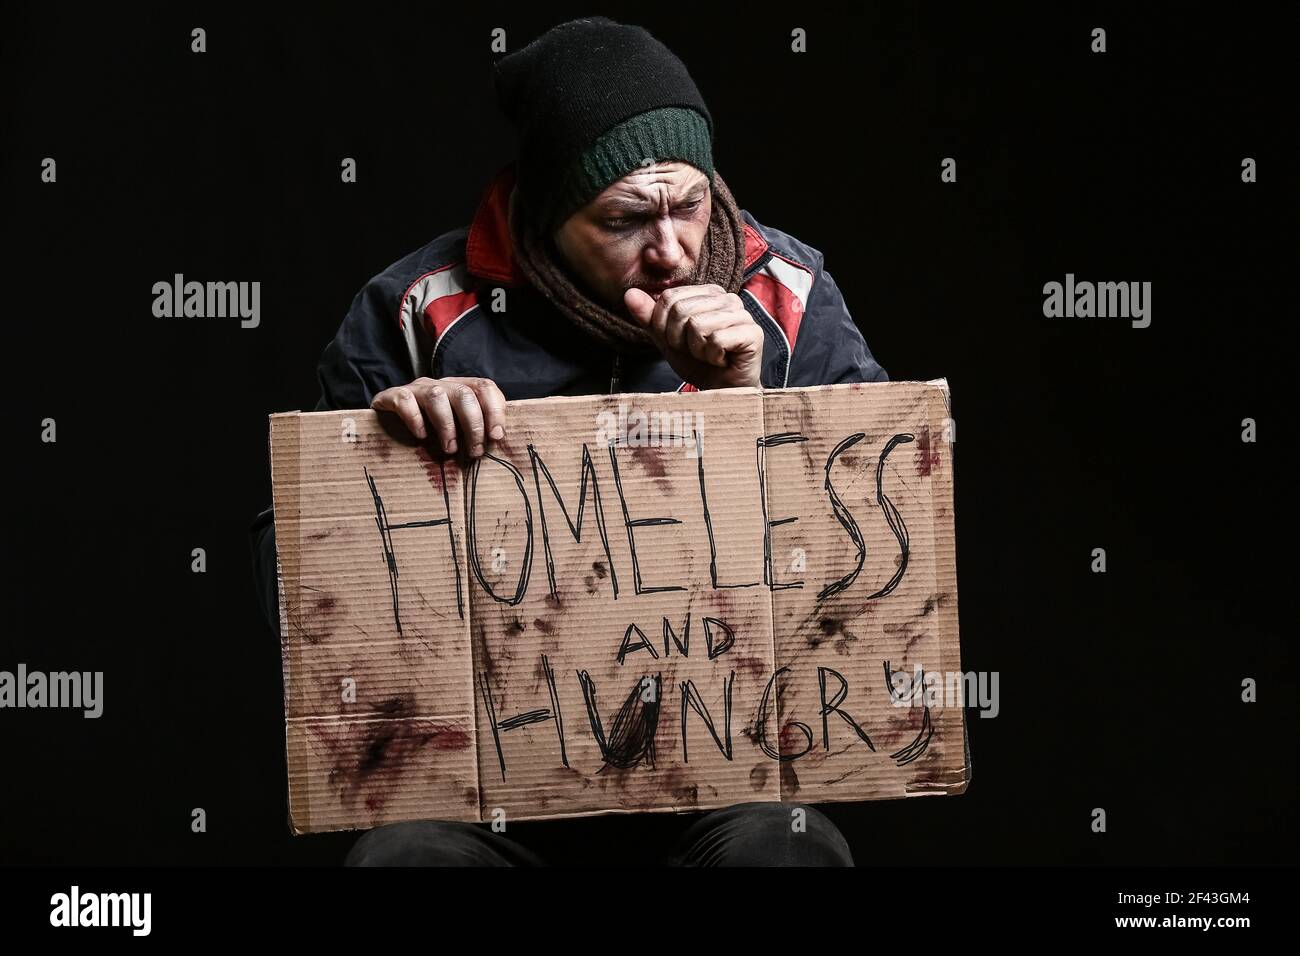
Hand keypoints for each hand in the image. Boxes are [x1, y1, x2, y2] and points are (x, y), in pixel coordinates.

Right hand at [370, 377, 505, 457]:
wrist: (386, 426)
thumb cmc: (431, 433)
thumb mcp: (457, 431)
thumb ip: (476, 431)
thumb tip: (497, 443)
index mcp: (461, 388)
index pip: (485, 387)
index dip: (494, 410)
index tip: (496, 436)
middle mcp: (441, 385)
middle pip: (464, 394)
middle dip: (473, 425)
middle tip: (474, 451)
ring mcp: (416, 389)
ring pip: (437, 396)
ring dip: (447, 426)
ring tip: (449, 449)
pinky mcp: (392, 396)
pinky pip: (405, 401)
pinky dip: (415, 419)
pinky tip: (420, 436)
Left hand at [624, 284, 763, 388]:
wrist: (720, 390)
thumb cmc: (698, 363)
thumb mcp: (667, 339)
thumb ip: (649, 317)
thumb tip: (629, 293)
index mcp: (707, 293)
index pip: (669, 298)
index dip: (665, 327)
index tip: (681, 342)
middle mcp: (727, 298)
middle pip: (682, 311)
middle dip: (680, 340)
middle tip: (696, 351)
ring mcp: (742, 314)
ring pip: (698, 325)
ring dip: (697, 350)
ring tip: (709, 355)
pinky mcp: (752, 332)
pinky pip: (716, 340)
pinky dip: (712, 357)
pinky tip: (722, 360)